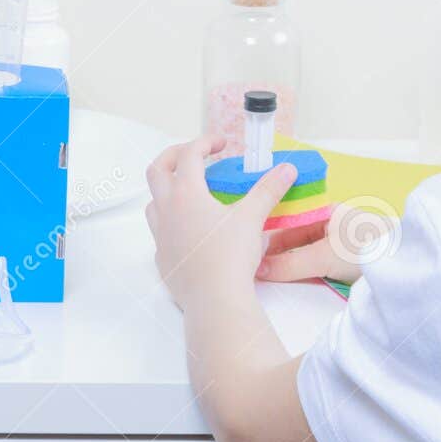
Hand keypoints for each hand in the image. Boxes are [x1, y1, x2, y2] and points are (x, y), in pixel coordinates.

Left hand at [145, 136, 296, 308]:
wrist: (214, 299)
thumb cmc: (231, 256)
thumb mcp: (253, 217)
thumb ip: (268, 189)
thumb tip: (287, 169)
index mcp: (186, 194)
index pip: (189, 155)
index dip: (205, 142)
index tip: (221, 143)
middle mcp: (166, 210)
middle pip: (157, 170)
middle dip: (174, 155)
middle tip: (196, 155)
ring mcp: (160, 235)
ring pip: (153, 202)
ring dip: (168, 190)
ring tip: (191, 192)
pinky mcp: (162, 258)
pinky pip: (159, 232)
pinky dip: (171, 222)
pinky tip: (190, 230)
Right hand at [255, 206, 367, 285]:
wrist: (410, 268)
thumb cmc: (370, 250)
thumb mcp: (324, 257)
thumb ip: (290, 264)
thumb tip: (257, 270)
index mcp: (325, 211)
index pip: (285, 221)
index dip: (265, 236)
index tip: (245, 250)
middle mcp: (330, 225)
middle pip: (293, 240)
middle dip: (274, 254)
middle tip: (251, 269)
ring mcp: (338, 245)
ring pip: (303, 255)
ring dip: (288, 267)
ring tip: (265, 279)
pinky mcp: (346, 264)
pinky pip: (316, 267)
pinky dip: (303, 275)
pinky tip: (290, 284)